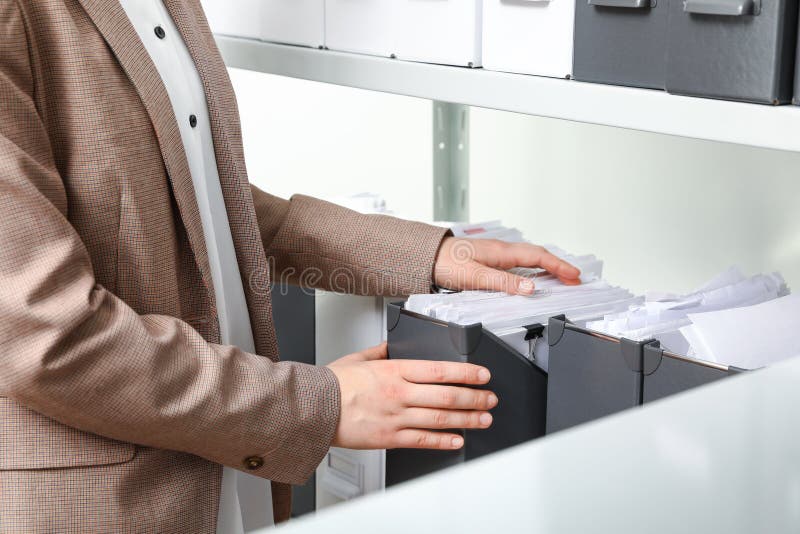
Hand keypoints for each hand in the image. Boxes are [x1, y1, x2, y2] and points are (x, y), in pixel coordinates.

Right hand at [327, 343, 496, 450]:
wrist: (313, 409)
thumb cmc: (332, 385)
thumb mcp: (358, 358)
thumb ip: (381, 350)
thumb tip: (393, 343)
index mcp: (394, 370)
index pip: (440, 370)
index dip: (466, 373)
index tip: (482, 374)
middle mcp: (399, 394)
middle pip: (446, 396)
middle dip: (474, 397)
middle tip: (490, 398)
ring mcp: (396, 417)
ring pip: (440, 419)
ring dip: (467, 419)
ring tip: (484, 418)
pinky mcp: (389, 438)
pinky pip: (423, 440)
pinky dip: (443, 441)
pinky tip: (457, 440)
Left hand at [434, 237, 581, 295]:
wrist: (425, 256)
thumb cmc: (446, 263)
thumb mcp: (476, 277)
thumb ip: (504, 283)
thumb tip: (531, 289)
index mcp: (502, 252)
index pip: (539, 257)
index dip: (560, 267)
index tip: (575, 276)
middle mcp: (501, 250)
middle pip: (537, 255)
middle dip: (558, 266)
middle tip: (575, 279)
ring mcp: (495, 254)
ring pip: (528, 258)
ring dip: (546, 266)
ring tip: (560, 277)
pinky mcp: (487, 259)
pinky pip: (517, 262)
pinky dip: (531, 268)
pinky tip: (529, 277)